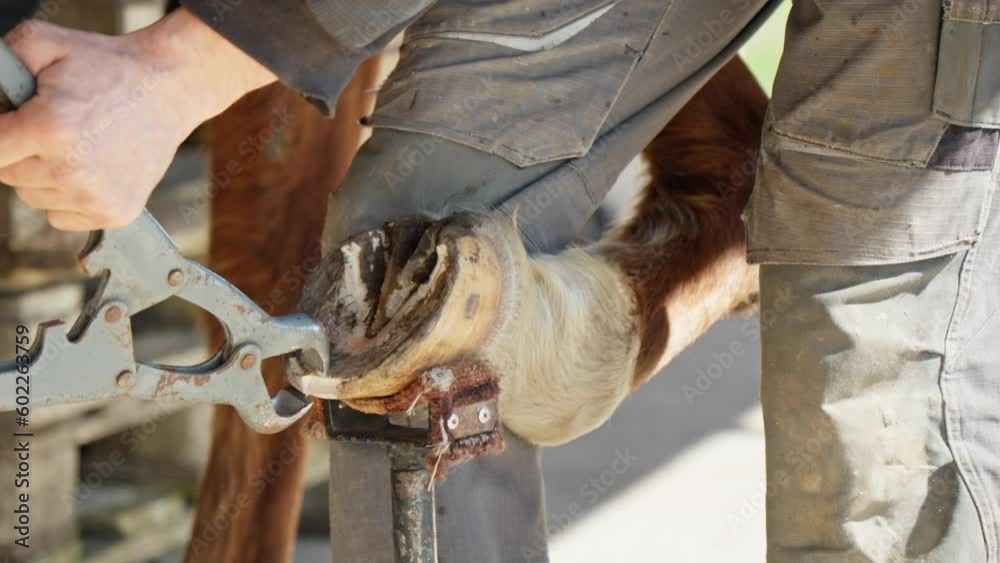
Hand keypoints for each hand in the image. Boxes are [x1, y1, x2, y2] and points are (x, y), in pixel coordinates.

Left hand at [0, 8, 275, 230]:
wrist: (169, 88)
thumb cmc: (106, 66)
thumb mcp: (45, 42)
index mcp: (51, 129)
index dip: (2, 132)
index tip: (16, 122)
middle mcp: (72, 171)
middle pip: (9, 176)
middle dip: (21, 152)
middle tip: (54, 127)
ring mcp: (96, 197)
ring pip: (33, 198)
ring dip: (43, 175)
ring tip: (76, 146)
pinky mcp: (115, 213)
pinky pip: (60, 217)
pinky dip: (67, 197)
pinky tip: (91, 169)